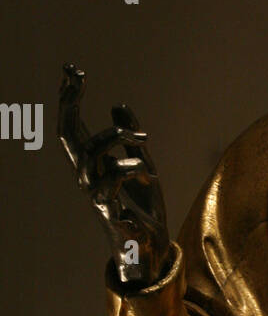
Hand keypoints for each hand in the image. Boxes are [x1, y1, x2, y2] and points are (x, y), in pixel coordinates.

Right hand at [58, 63, 170, 288]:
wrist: (151, 245)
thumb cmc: (143, 206)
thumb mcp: (143, 164)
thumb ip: (130, 139)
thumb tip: (118, 104)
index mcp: (95, 165)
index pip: (73, 126)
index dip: (70, 98)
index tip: (73, 70)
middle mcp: (89, 178)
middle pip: (69, 138)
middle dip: (72, 107)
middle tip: (85, 81)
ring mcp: (98, 196)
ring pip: (90, 159)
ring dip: (115, 140)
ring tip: (142, 140)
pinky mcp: (112, 214)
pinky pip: (111, 188)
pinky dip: (129, 173)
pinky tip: (146, 173)